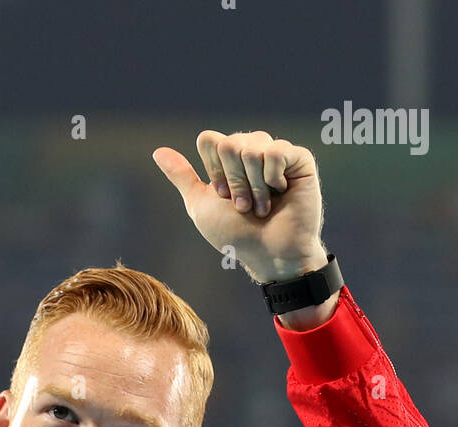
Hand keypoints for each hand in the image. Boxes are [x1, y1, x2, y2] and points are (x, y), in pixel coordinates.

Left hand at [153, 130, 326, 285]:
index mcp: (228, 158)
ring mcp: (276, 153)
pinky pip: (277, 151)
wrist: (269, 255)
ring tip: (262, 207)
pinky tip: (280, 192)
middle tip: (244, 206)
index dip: (213, 172)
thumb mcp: (201, 206)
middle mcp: (252, 150)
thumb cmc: (236, 236)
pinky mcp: (299, 159)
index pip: (209, 140)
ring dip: (253, 187)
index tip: (223, 197)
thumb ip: (182, 177)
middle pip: (229, 143)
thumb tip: (157, 151)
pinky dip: (272, 178)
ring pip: (252, 147)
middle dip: (233, 181)